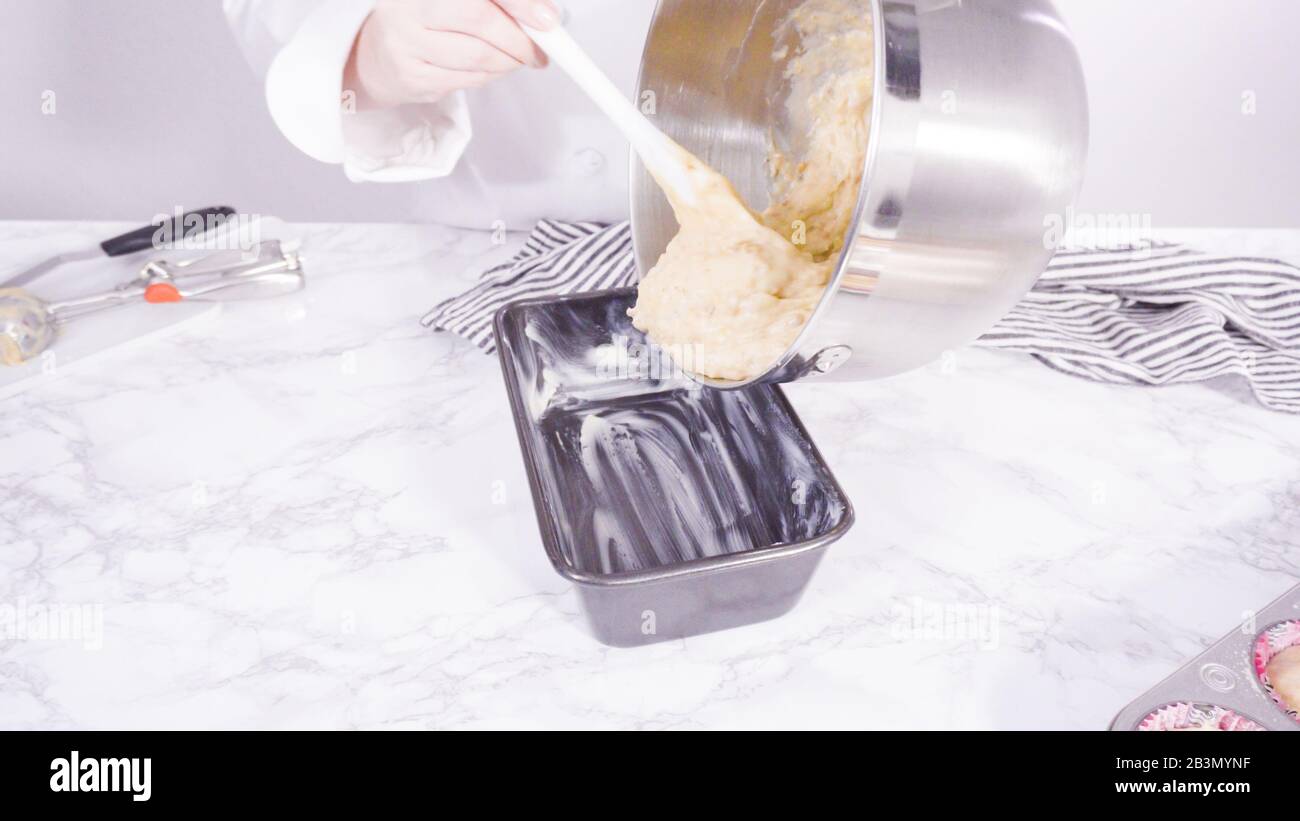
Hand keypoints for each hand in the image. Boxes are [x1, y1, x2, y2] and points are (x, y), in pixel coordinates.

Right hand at [344, 0, 559, 108]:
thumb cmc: (423, 21)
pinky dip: (492, 76)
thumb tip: (542, 12)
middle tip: (539, 48)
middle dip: (519, 39)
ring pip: (478, 58)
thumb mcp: (449, 1)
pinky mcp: (414, 79)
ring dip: (509, 61)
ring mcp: (408, 48)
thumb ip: (492, 3)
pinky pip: (468, 80)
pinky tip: (494, 68)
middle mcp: (408, 12)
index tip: (547, 19)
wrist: (375, 56)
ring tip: (517, 58)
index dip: (519, 4)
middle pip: (480, 23)